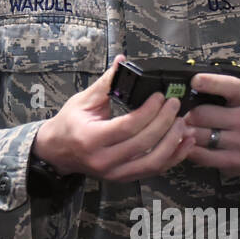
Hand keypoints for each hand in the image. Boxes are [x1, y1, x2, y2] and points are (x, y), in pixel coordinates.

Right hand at [32, 54, 196, 181]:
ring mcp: (114, 173)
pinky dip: (172, 157)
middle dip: (164, 123)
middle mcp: (103, 159)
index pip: (127, 126)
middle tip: (174, 105)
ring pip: (152, 162)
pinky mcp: (124, 177)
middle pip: (143, 143)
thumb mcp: (83, 101)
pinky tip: (183, 143)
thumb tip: (123, 61)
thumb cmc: (68, 125)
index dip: (149, 112)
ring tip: (182, 124)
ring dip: (173, 143)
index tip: (160, 97)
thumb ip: (106, 82)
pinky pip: (153, 171)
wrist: (56, 151)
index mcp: (91, 138)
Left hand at [180, 72, 239, 178]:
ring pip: (199, 136)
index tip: (195, 81)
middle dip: (188, 114)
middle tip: (182, 115)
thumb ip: (219, 88)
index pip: (229, 86)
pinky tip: (189, 142)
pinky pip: (201, 155)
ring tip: (184, 128)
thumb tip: (188, 86)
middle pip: (202, 115)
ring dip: (185, 132)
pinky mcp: (234, 161)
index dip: (210, 83)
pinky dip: (189, 148)